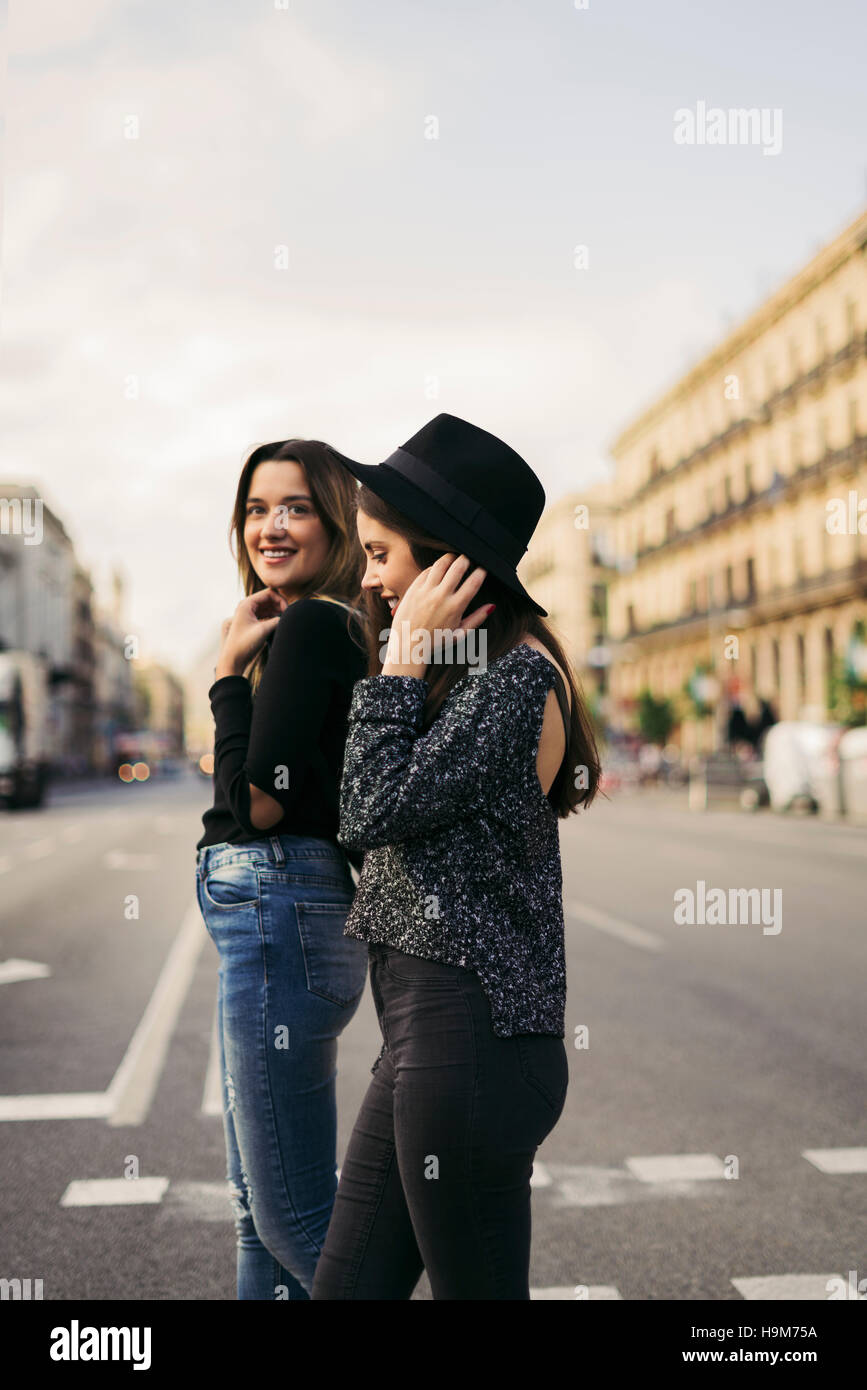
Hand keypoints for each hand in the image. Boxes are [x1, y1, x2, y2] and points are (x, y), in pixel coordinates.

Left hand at [216, 588, 288, 678]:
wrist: (233, 658)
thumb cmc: (244, 644)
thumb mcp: (263, 630)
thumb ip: (277, 620)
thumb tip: (288, 616)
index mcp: (246, 604)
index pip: (269, 593)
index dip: (281, 600)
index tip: (288, 611)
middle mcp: (246, 606)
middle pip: (269, 599)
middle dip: (280, 605)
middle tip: (288, 616)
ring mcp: (248, 614)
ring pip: (268, 607)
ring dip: (277, 611)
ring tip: (284, 621)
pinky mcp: (251, 621)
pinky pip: (265, 614)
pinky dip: (273, 617)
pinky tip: (278, 624)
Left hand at [382, 554, 488, 677]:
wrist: (408, 644)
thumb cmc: (436, 641)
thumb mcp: (459, 633)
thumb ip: (477, 619)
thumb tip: (492, 606)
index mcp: (455, 607)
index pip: (474, 582)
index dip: (482, 571)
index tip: (484, 569)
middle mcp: (440, 596)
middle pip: (458, 566)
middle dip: (467, 559)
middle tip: (469, 560)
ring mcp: (425, 591)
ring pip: (441, 564)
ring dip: (451, 558)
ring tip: (455, 559)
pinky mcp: (414, 588)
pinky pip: (427, 571)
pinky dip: (435, 567)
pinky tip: (440, 570)